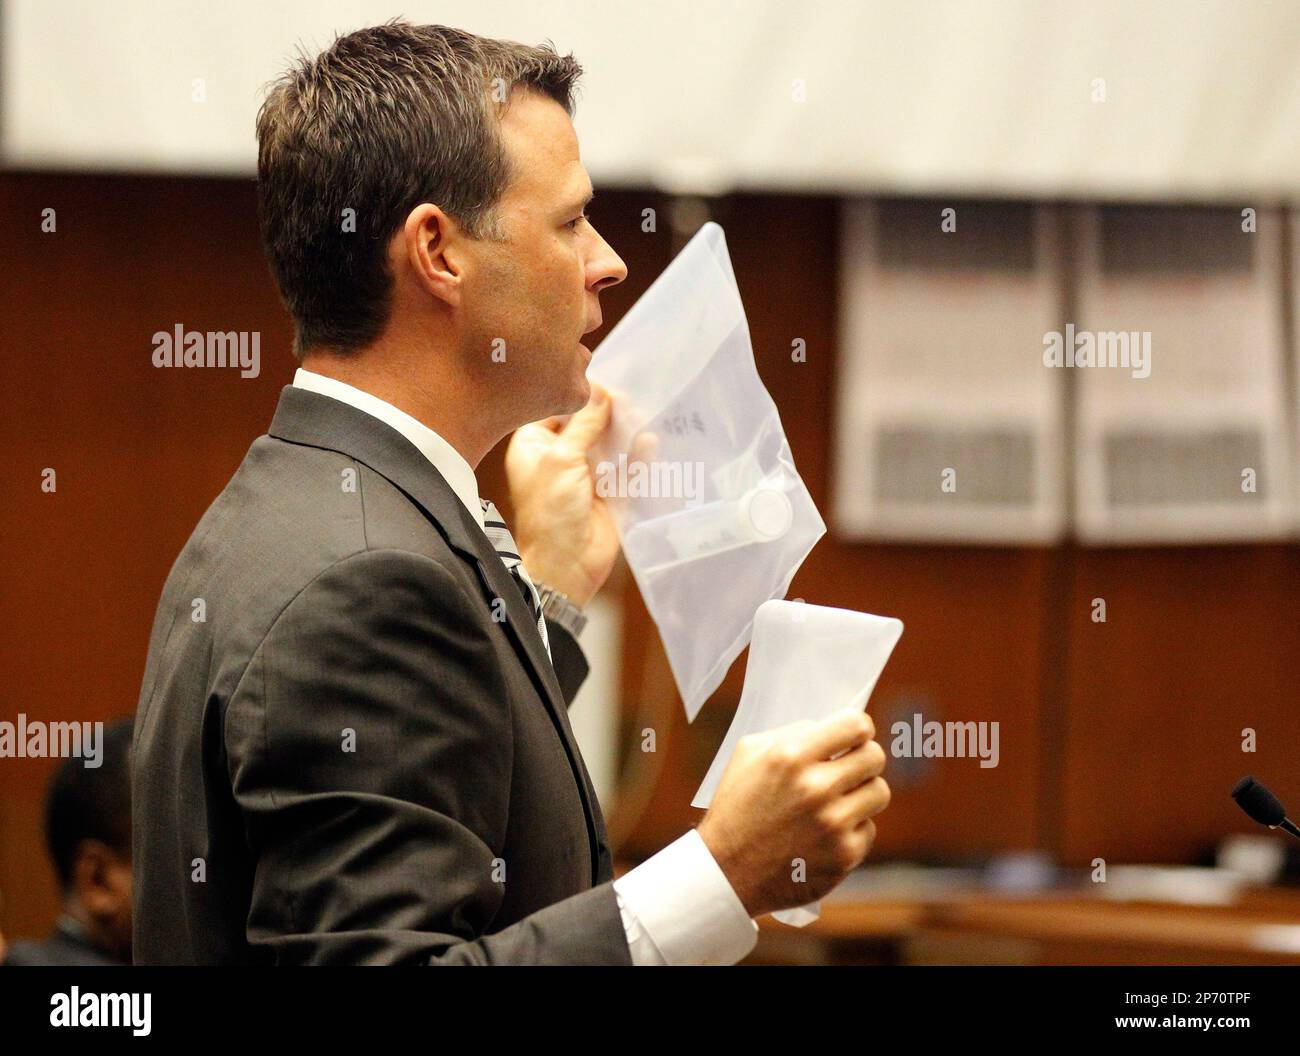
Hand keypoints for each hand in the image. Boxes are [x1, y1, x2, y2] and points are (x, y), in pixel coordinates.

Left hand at [504, 384, 618, 607]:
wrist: (566, 566)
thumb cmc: (551, 513)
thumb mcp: (563, 459)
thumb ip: (584, 424)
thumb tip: (601, 390)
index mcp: (535, 448)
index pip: (556, 412)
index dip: (577, 397)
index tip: (601, 382)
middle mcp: (559, 459)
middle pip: (586, 425)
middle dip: (606, 412)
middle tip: (625, 398)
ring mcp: (585, 476)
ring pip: (608, 444)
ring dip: (624, 431)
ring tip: (639, 415)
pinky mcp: (609, 494)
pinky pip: (627, 469)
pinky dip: (637, 455)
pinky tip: (648, 440)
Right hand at [696, 708, 890, 918]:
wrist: (727, 873)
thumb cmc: (736, 808)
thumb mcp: (748, 755)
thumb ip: (791, 734)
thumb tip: (829, 728)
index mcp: (791, 757)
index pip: (856, 725)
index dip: (859, 727)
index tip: (855, 735)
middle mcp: (815, 788)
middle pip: (875, 757)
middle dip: (864, 758)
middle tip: (848, 768)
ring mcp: (833, 824)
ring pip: (879, 792)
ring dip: (862, 794)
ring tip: (838, 801)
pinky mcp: (844, 855)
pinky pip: (869, 829)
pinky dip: (852, 829)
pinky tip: (826, 833)